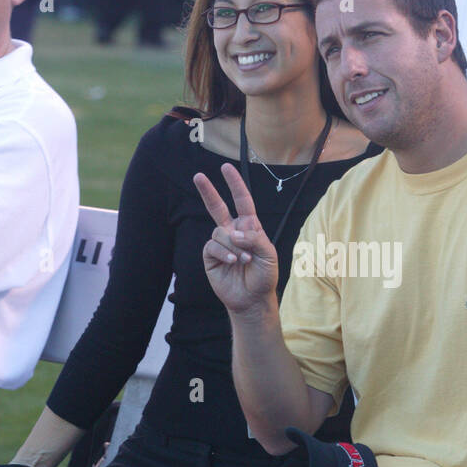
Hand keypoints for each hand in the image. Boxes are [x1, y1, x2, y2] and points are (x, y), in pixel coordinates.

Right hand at [194, 164, 278, 312]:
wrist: (253, 298)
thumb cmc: (264, 275)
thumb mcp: (268, 254)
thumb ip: (254, 238)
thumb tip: (233, 232)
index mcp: (249, 227)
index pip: (242, 201)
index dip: (235, 184)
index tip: (225, 168)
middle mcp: (233, 232)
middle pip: (218, 207)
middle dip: (208, 191)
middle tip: (198, 175)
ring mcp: (221, 243)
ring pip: (220, 232)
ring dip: (233, 246)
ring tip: (244, 260)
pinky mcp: (210, 256)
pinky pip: (212, 246)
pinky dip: (223, 253)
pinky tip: (232, 262)